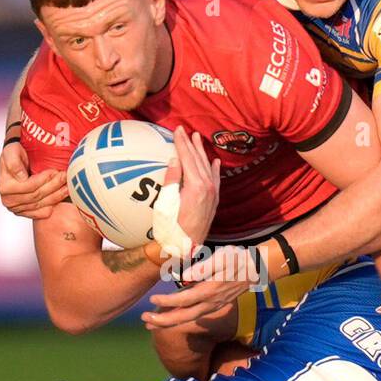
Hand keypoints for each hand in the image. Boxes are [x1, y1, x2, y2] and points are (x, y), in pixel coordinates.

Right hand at [0, 139, 67, 218]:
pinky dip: (52, 206)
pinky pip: (41, 213)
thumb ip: (13, 162)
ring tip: (67, 187)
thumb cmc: (14, 155)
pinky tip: (61, 198)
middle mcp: (8, 200)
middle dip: (53, 186)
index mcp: (4, 187)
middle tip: (65, 177)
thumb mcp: (11, 152)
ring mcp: (16, 208)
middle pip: (36, 196)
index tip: (55, 171)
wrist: (15, 163)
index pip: (29, 186)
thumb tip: (21, 177)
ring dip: (56, 196)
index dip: (44, 179)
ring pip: (41, 204)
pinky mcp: (25, 213)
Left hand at [142, 245, 258, 328]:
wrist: (256, 268)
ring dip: (168, 322)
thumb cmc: (237, 259)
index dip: (167, 301)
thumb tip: (185, 278)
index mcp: (210, 291)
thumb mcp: (221, 258)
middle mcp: (210, 303)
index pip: (183, 300)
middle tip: (144, 321)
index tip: (152, 299)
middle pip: (183, 317)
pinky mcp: (213, 305)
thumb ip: (203, 268)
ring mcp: (213, 306)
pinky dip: (179, 319)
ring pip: (187, 319)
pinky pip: (193, 316)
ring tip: (150, 324)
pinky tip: (169, 317)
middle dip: (163, 321)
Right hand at [171, 126, 219, 247]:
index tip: (177, 130)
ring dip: (202, 152)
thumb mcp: (165, 204)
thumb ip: (171, 180)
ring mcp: (212, 195)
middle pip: (198, 160)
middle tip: (185, 130)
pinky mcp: (213, 202)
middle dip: (191, 144)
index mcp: (195, 186)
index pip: (187, 158)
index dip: (181, 143)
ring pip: (208, 167)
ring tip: (197, 139)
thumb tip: (175, 160)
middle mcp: (208, 188)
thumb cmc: (170, 229)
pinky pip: (216, 179)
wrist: (184, 249)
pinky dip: (214, 168)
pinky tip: (215, 162)